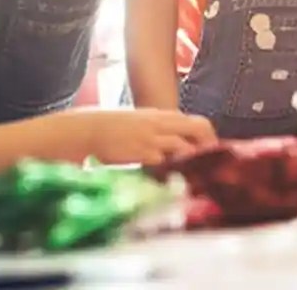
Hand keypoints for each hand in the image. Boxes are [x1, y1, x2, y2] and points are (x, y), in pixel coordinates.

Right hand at [77, 109, 216, 164]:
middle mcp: (160, 123)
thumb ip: (158, 131)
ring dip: (191, 162)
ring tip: (196, 177)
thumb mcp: (139, 123)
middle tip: (212, 166)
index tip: (212, 156)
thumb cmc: (109, 128)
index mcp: (161, 116)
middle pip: (199, 128)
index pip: (198, 123)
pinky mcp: (140, 151)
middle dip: (209, 147)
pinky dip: (171, 171)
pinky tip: (173, 181)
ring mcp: (151, 137)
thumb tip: (175, 146)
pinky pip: (164, 161)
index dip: (209, 140)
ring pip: (184, 146)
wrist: (84, 130)